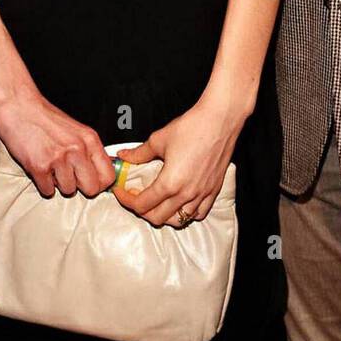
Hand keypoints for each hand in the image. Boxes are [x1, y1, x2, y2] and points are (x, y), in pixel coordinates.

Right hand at [0, 88, 114, 199]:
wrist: (19, 106)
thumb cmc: (44, 117)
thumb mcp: (75, 130)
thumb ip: (88, 150)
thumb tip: (98, 172)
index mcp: (89, 139)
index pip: (108, 176)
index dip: (100, 183)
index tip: (91, 181)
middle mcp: (77, 149)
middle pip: (92, 188)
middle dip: (81, 187)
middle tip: (70, 176)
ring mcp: (59, 159)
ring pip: (69, 191)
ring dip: (59, 183)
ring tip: (52, 167)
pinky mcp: (39, 167)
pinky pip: (48, 191)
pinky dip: (43, 184)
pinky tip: (41, 168)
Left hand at [111, 89, 248, 227]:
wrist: (220, 120)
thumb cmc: (192, 127)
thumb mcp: (159, 139)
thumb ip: (139, 153)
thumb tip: (124, 156)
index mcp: (170, 183)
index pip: (142, 205)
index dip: (126, 200)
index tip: (121, 191)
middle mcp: (186, 194)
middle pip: (157, 217)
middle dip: (142, 210)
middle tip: (135, 197)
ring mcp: (201, 194)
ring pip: (178, 220)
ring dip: (164, 215)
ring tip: (157, 203)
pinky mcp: (213, 190)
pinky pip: (199, 214)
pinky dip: (187, 214)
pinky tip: (182, 204)